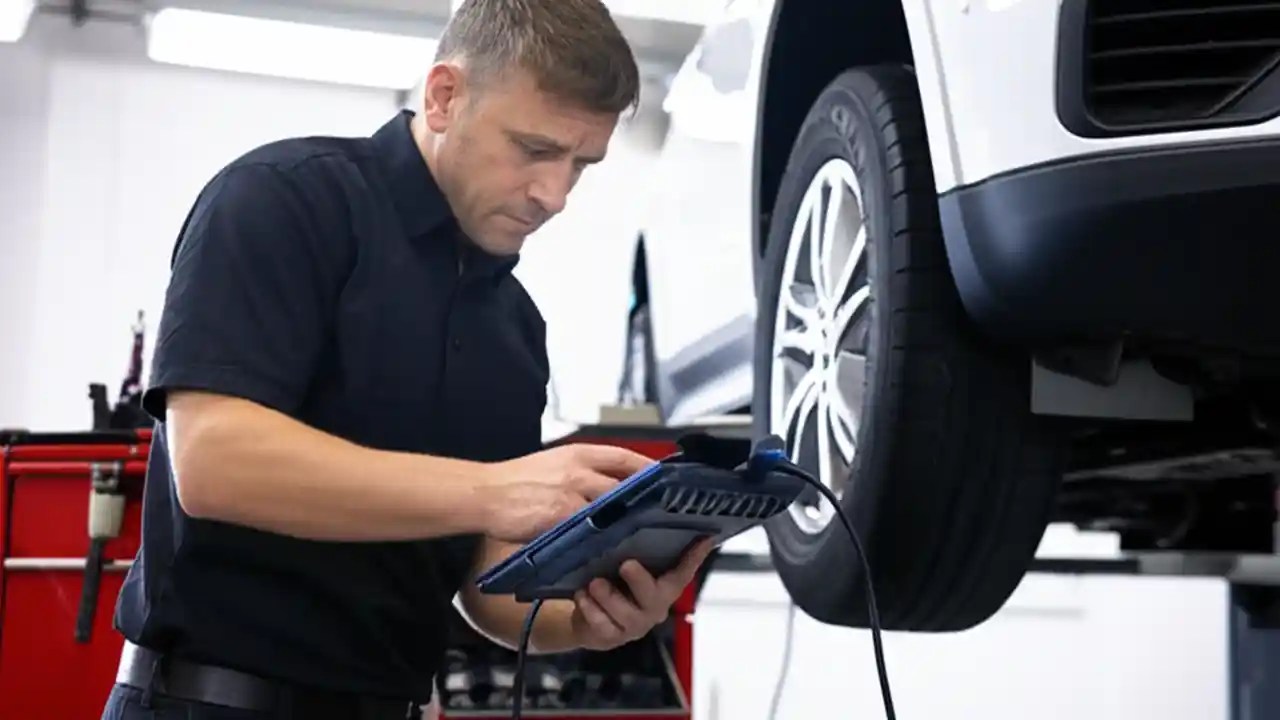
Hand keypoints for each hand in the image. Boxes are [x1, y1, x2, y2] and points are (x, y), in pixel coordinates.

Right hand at [483, 444, 651, 542]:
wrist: (486, 492)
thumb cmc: (515, 480)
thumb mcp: (553, 464)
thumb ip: (581, 471)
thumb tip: (606, 485)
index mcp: (578, 453)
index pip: (624, 456)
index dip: (648, 468)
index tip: (665, 479)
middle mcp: (579, 469)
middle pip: (625, 483)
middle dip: (645, 499)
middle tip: (661, 513)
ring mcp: (572, 492)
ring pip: (612, 507)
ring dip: (628, 521)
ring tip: (643, 535)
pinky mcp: (561, 515)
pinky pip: (591, 528)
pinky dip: (604, 537)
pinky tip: (613, 547)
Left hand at [570, 538, 716, 651]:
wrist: (586, 619)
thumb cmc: (612, 582)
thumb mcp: (623, 562)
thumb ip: (634, 544)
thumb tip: (631, 504)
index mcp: (663, 586)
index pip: (684, 571)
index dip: (695, 556)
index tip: (704, 537)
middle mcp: (654, 607)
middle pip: (656, 596)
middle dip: (641, 581)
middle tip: (626, 564)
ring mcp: (634, 625)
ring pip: (626, 614)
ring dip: (608, 596)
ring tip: (594, 583)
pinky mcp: (611, 637)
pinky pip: (603, 626)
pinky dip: (590, 610)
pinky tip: (581, 595)